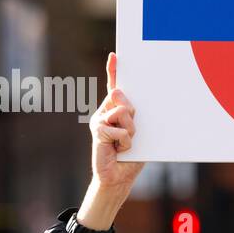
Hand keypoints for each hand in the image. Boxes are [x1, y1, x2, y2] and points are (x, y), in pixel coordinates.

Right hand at [90, 52, 144, 189]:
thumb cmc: (130, 155)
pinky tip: (119, 150)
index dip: (114, 71)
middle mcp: (104, 112)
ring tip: (125, 144)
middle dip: (132, 115)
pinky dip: (126, 142)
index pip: (114, 88)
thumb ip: (130, 114)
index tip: (115, 55)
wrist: (118, 177)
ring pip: (123, 113)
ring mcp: (99, 120)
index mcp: (114, 111)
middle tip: (131, 133)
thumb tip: (118, 93)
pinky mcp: (97, 131)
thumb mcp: (135, 132)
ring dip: (131, 131)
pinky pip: (121, 130)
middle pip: (123, 98)